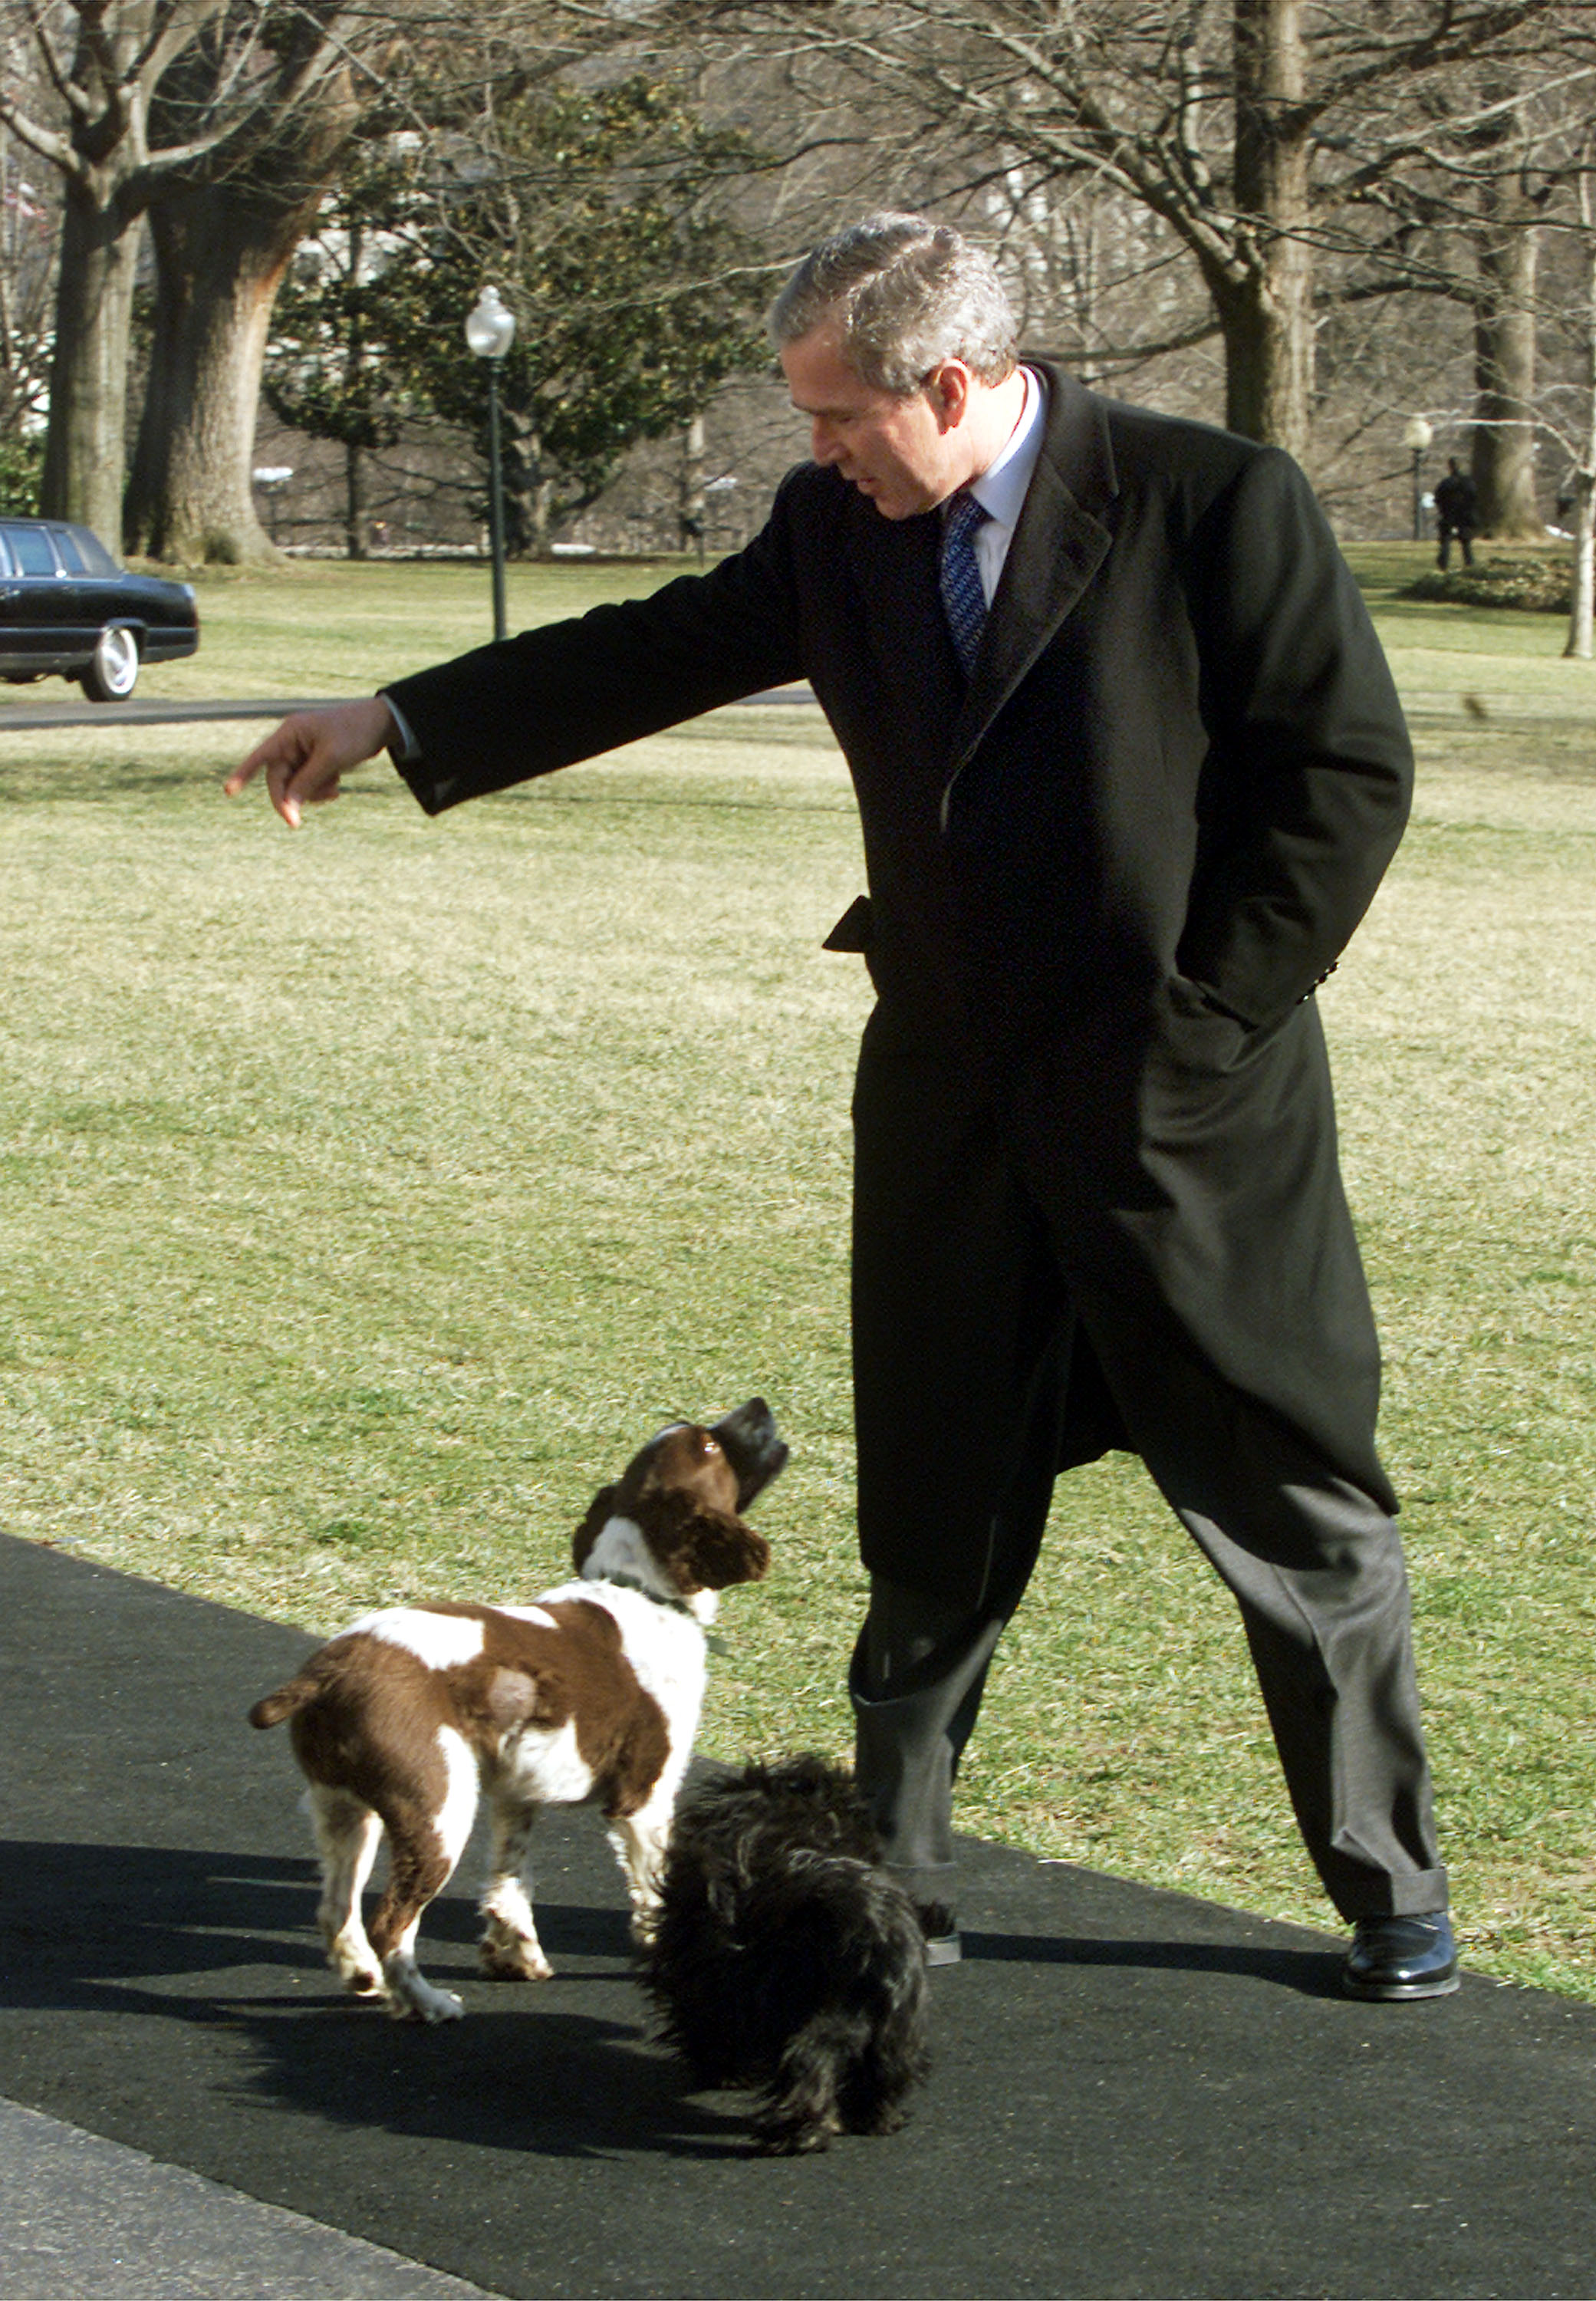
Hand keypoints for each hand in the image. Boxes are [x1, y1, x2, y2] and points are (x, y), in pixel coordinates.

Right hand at [224, 696, 398, 827]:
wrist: (381, 725)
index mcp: (290, 734)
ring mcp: (303, 754)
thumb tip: (288, 806)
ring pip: (295, 786)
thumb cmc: (355, 733)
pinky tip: (336, 788)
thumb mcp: (330, 760)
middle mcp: (292, 743)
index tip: (229, 791)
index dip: (243, 774)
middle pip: (279, 780)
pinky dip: (320, 791)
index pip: (260, 757)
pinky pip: (309, 785)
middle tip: (295, 823)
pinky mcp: (315, 763)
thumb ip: (307, 783)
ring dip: (311, 795)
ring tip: (334, 790)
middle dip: (291, 797)